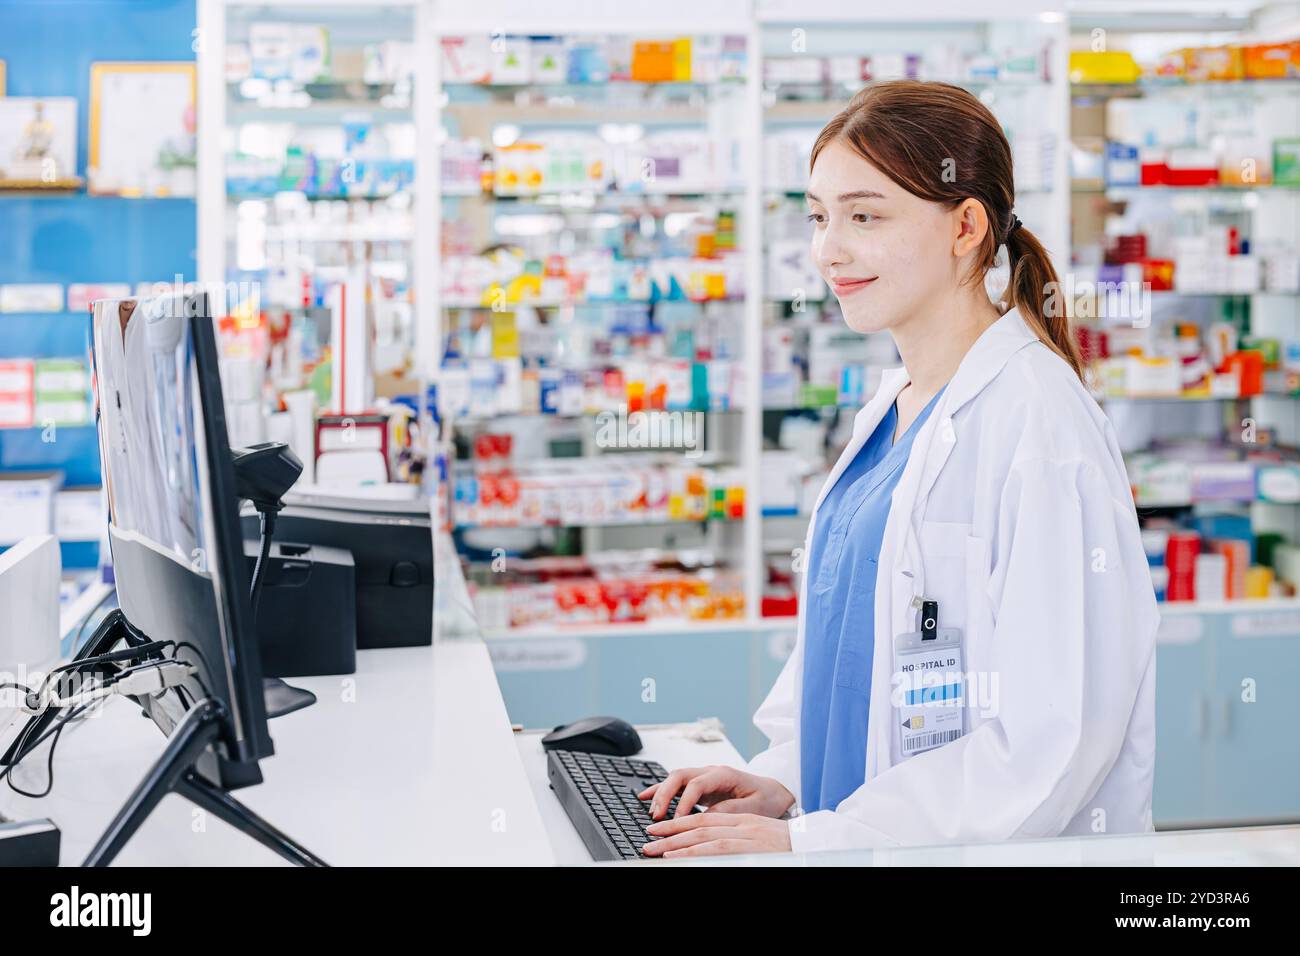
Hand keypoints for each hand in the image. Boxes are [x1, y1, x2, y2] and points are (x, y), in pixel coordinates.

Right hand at [637, 765, 794, 819]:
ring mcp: (704, 776)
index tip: (677, 819)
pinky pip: (676, 785)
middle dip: (665, 794)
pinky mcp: (700, 785)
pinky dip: (660, 790)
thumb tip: (707, 816)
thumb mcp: (753, 806)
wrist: (773, 790)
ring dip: (661, 793)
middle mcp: (710, 771)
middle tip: (657, 814)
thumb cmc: (766, 797)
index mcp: (724, 774)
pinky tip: (645, 797)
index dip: (684, 801)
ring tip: (651, 811)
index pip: (697, 784)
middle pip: (680, 776)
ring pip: (675, 778)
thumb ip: (730, 809)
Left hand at [642, 813, 790, 857]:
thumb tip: (709, 850)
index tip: (658, 829)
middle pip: (698, 824)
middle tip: (647, 839)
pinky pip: (715, 848)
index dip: (678, 823)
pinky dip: (693, 852)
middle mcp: (740, 824)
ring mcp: (744, 835)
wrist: (814, 844)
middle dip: (670, 832)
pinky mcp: (747, 846)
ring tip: (654, 850)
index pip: (704, 818)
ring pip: (702, 835)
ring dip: (675, 843)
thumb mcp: (759, 838)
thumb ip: (736, 840)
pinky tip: (677, 857)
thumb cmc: (789, 846)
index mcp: (741, 820)